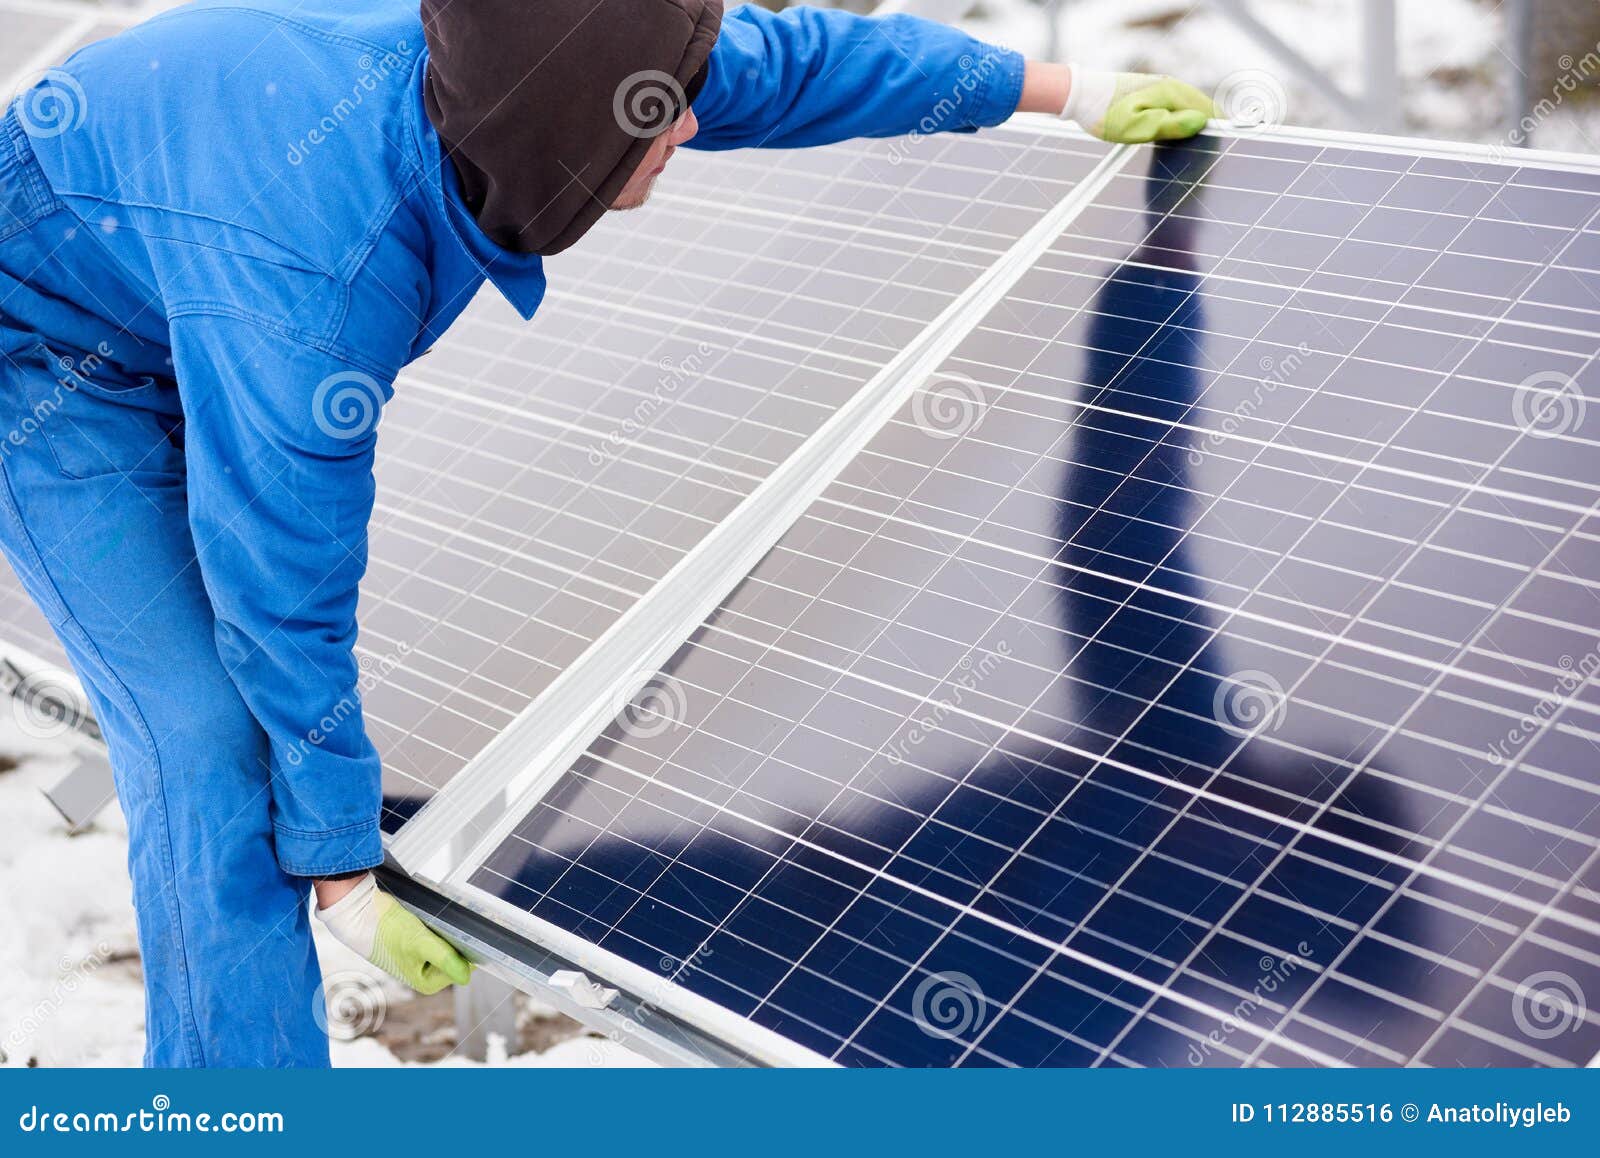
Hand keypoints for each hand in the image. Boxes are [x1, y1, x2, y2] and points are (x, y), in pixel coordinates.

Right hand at [315, 872, 472, 994]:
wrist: (359, 911)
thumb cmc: (385, 931)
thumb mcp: (419, 944)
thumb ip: (445, 959)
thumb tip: (466, 978)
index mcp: (427, 982)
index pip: (463, 967)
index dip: (469, 950)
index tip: (473, 933)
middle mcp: (424, 972)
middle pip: (456, 954)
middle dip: (458, 938)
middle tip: (454, 922)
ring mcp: (420, 956)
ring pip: (448, 941)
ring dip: (448, 929)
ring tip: (440, 918)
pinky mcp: (415, 940)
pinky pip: (436, 932)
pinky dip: (438, 923)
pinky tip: (433, 915)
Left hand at [1061, 67, 1212, 143]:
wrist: (1078, 95)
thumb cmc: (1102, 112)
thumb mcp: (1135, 126)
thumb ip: (1168, 125)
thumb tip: (1200, 123)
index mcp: (1172, 92)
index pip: (1210, 112)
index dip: (1216, 134)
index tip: (1213, 157)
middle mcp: (1171, 87)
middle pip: (1203, 111)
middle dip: (1206, 134)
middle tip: (1202, 163)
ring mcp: (1162, 90)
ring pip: (1189, 111)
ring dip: (1193, 131)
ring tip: (1190, 157)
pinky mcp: (1151, 95)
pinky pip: (1175, 110)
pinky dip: (1179, 125)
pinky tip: (1173, 143)